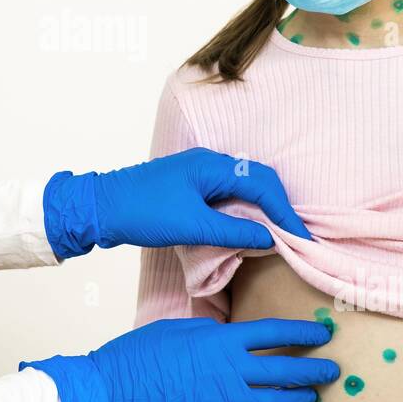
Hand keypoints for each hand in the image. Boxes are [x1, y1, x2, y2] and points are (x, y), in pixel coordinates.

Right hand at [19, 316, 338, 401]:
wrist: (112, 391)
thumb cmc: (137, 355)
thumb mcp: (177, 329)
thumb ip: (210, 330)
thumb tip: (229, 334)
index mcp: (221, 338)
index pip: (273, 331)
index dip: (302, 331)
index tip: (321, 332)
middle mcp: (230, 369)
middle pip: (285, 367)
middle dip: (314, 368)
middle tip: (332, 369)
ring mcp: (224, 400)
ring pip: (277, 401)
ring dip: (299, 399)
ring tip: (312, 398)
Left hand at [43, 147, 313, 259]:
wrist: (101, 207)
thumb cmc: (143, 213)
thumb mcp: (192, 227)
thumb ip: (233, 232)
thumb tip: (269, 238)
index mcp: (214, 167)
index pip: (264, 186)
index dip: (286, 213)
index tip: (301, 238)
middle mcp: (210, 163)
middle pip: (259, 181)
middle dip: (279, 207)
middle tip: (294, 236)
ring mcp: (199, 172)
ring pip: (243, 187)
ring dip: (262, 208)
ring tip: (276, 234)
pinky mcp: (190, 185)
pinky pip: (227, 193)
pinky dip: (243, 210)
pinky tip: (246, 228)